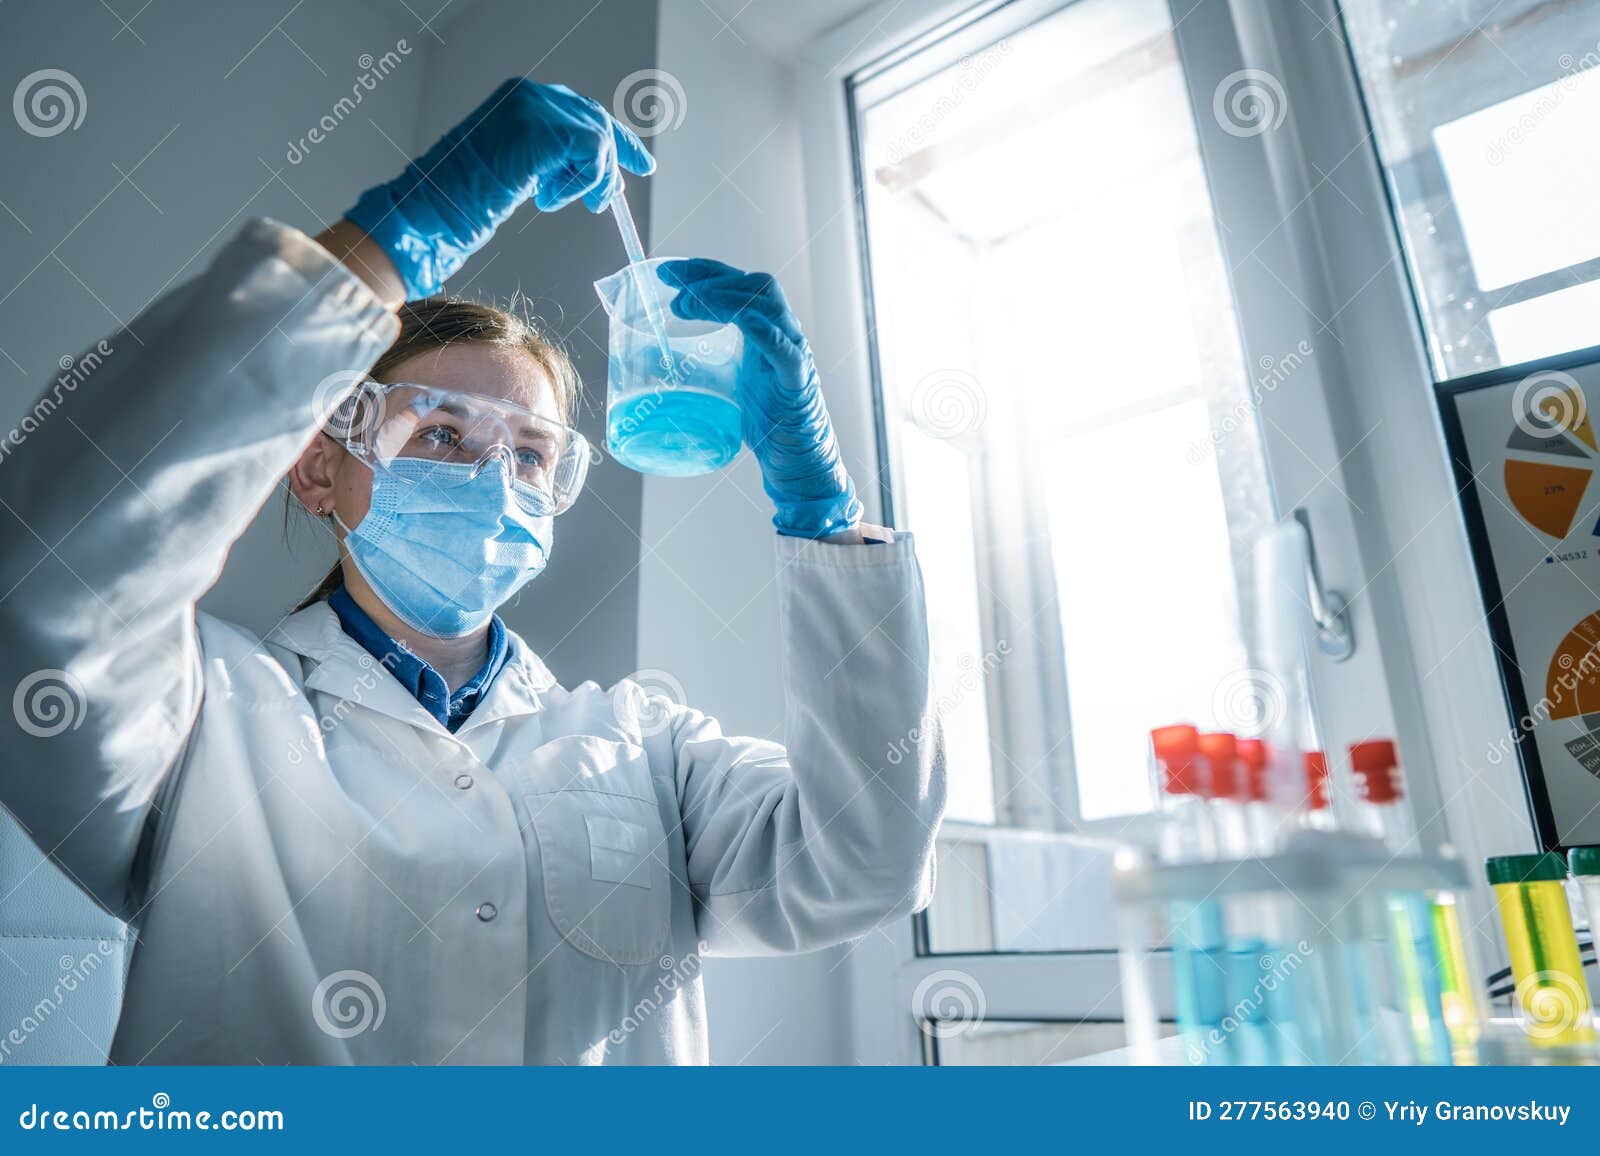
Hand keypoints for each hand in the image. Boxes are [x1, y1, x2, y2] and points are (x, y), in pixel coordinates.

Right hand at [346, 78, 653, 299]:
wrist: (435, 207)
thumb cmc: (469, 200)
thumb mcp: (522, 172)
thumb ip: (557, 162)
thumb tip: (603, 175)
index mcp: (523, 100)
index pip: (582, 112)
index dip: (615, 138)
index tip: (639, 164)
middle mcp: (530, 95)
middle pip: (595, 119)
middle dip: (614, 156)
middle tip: (614, 193)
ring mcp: (534, 107)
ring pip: (597, 138)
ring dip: (587, 179)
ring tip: (554, 200)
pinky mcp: (541, 130)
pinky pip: (591, 153)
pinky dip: (584, 181)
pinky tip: (551, 198)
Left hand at [659, 258, 861, 539]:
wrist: (797, 461)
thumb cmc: (765, 424)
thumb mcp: (726, 384)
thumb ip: (701, 366)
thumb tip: (648, 363)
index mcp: (765, 332)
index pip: (738, 283)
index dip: (704, 270)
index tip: (667, 271)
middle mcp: (783, 334)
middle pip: (753, 283)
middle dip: (709, 277)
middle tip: (672, 287)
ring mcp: (793, 354)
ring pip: (768, 302)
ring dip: (724, 296)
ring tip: (688, 306)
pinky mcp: (797, 381)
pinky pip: (785, 348)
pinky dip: (763, 330)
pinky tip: (741, 319)